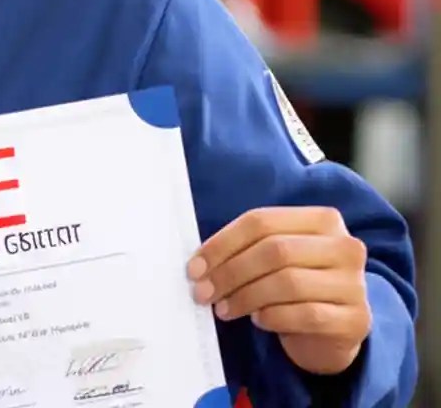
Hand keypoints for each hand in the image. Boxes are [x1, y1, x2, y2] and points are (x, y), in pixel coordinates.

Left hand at [186, 207, 370, 375]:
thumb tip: (198, 264)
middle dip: (230, 272)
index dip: (222, 244)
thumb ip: (246, 249)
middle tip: (203, 292)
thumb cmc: (295, 287)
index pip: (261, 221)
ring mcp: (354, 284)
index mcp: (323, 220)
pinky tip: (258, 320)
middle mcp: (345, 247)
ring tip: (224, 308)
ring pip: (287, 283)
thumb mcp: (275, 259)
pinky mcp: (355, 319)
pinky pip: (305, 314)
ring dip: (245, 297)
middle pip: (274, 251)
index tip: (194, 267)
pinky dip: (272, 317)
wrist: (333, 331)